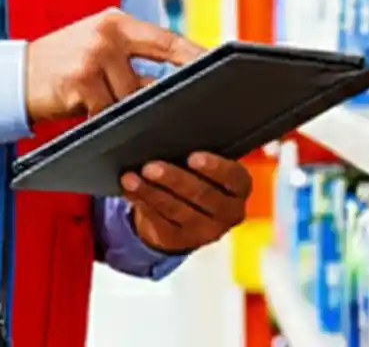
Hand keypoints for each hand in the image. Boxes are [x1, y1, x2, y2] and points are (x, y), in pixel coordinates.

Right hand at [25, 8, 202, 124]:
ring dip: (124, 112)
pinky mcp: (80, 81)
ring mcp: (93, 56)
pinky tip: (93, 118)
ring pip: (129, 99)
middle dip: (164, 96)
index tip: (219, 71)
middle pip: (152, 75)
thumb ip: (131, 59)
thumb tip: (172, 85)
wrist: (14, 76)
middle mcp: (107, 34)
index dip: (194, 57)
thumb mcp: (96, 50)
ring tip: (114, 112)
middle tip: (185, 111)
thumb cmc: (62, 67)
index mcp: (117, 22)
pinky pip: (106, 112)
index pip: (166, 40)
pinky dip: (103, 120)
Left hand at [121, 152, 251, 254]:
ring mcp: (204, 231)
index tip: (193, 157)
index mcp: (239, 188)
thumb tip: (170, 127)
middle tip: (150, 166)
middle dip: (174, 180)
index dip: (215, 168)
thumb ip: (198, 149)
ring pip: (177, 210)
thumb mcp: (206, 164)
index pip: (234, 178)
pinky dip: (142, 203)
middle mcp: (228, 212)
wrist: (187, 213)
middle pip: (202, 195)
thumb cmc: (198, 175)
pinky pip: (160, 222)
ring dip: (151, 193)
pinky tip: (130, 191)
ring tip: (131, 178)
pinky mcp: (179, 240)